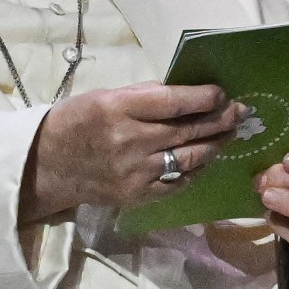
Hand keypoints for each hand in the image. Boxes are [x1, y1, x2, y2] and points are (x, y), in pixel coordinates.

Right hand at [22, 82, 245, 220]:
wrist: (48, 165)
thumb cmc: (76, 121)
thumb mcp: (104, 96)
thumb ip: (144, 95)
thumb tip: (184, 93)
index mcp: (118, 108)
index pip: (174, 102)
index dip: (204, 97)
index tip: (222, 93)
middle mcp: (129, 140)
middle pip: (187, 129)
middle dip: (220, 119)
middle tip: (239, 111)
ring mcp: (135, 172)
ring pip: (189, 157)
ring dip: (215, 144)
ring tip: (230, 133)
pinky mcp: (138, 195)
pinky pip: (178, 183)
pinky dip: (196, 170)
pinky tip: (207, 158)